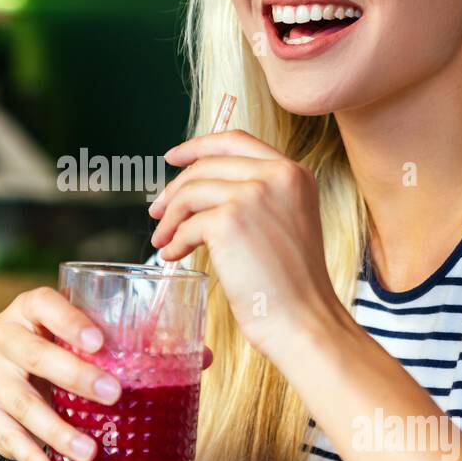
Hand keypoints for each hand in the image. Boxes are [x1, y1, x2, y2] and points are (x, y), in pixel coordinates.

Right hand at [0, 287, 212, 460]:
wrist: (9, 384)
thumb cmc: (62, 354)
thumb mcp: (88, 344)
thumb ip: (139, 347)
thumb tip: (202, 358)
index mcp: (31, 309)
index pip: (44, 303)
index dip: (69, 320)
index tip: (98, 342)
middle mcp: (3, 335)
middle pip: (32, 354)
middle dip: (74, 376)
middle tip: (113, 396)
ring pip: (20, 401)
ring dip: (56, 430)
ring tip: (90, 452)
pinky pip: (5, 436)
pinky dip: (32, 458)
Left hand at [147, 129, 343, 362]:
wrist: (304, 320)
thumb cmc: (293, 285)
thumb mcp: (286, 222)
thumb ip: (258, 197)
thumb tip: (202, 189)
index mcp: (293, 173)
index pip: (236, 141)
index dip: (198, 146)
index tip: (172, 158)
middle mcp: (276, 175)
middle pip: (207, 165)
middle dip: (174, 187)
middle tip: (157, 210)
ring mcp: (253, 195)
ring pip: (191, 193)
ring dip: (170, 218)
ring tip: (163, 240)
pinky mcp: (229, 221)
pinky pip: (187, 225)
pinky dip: (174, 241)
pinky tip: (175, 256)